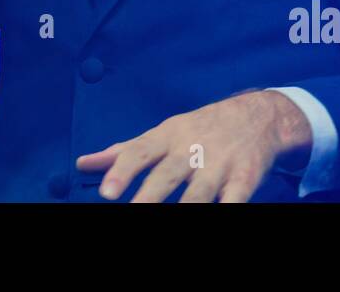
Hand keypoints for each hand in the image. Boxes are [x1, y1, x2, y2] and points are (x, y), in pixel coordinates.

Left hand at [74, 90, 313, 202]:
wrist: (256, 115)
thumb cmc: (198, 129)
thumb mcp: (160, 134)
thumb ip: (123, 152)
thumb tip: (83, 164)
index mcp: (166, 137)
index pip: (139, 152)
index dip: (121, 171)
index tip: (106, 192)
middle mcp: (191, 149)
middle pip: (168, 174)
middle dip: (150, 196)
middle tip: (133, 212)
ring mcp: (219, 164)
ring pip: (200, 192)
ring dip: (187, 208)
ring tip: (169, 223)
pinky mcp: (245, 177)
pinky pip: (235, 198)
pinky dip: (227, 207)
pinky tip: (219, 214)